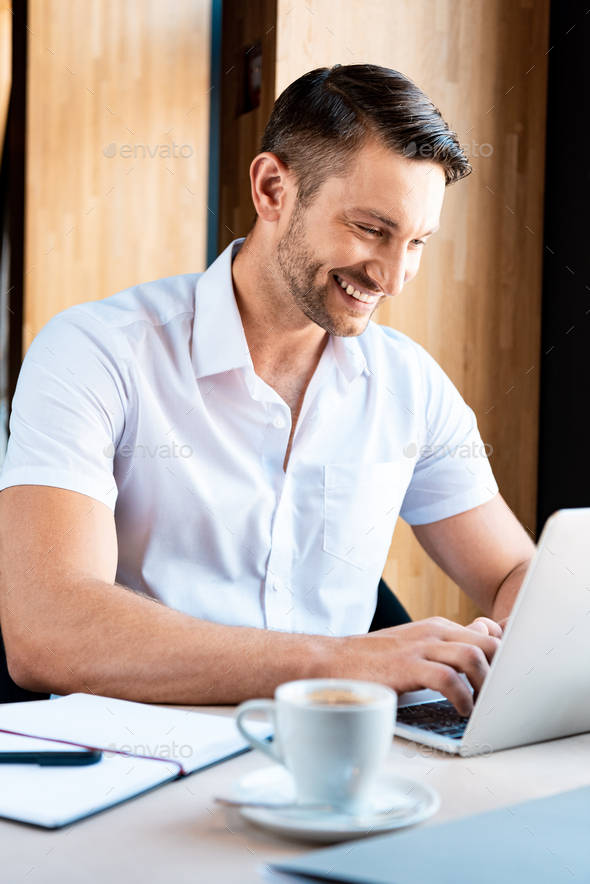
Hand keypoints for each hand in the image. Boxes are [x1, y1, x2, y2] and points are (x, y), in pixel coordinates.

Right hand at [343, 617, 500, 716]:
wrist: (331, 662)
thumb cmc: (375, 660)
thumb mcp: (417, 645)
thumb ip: (451, 642)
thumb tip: (487, 631)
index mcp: (438, 627)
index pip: (490, 634)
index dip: (508, 658)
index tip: (511, 682)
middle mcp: (433, 632)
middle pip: (490, 642)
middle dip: (503, 672)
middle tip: (502, 698)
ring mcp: (421, 647)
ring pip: (475, 656)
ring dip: (487, 685)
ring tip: (485, 707)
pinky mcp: (408, 666)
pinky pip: (449, 679)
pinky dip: (464, 698)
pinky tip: (463, 711)